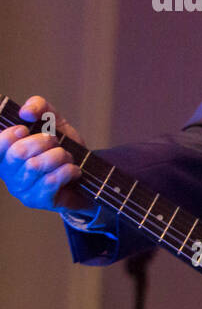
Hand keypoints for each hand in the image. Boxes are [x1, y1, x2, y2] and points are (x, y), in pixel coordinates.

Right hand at [0, 95, 92, 214]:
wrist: (87, 175)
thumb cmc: (63, 147)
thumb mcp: (53, 122)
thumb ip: (39, 108)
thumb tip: (26, 111)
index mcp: (4, 153)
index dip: (9, 135)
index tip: (25, 129)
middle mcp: (7, 172)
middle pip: (18, 153)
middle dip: (43, 141)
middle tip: (55, 141)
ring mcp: (20, 189)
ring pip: (36, 166)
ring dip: (59, 156)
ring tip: (67, 157)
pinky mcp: (37, 200)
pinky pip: (51, 181)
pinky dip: (67, 170)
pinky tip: (73, 170)